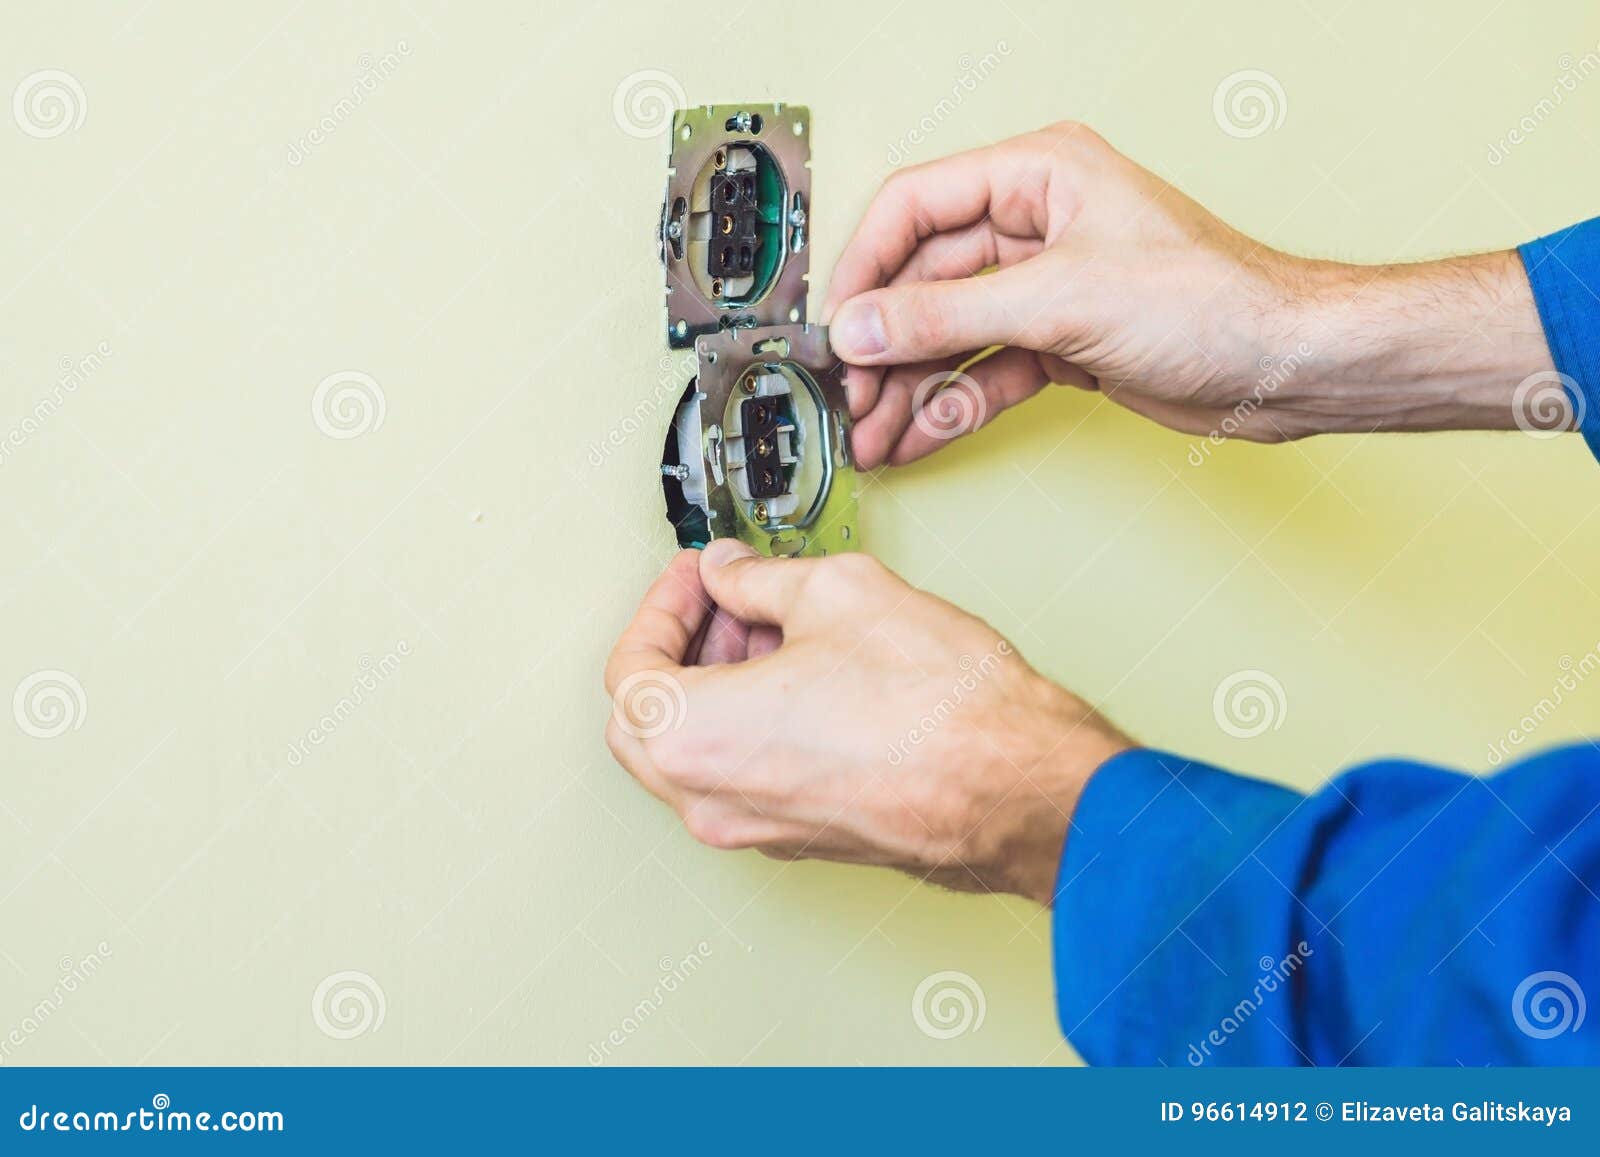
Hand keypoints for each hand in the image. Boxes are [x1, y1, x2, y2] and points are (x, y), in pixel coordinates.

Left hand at [603, 542, 1129, 905]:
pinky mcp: (801, 838)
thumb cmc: (939, 709)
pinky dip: (749, 723)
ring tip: (778, 631)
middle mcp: (710, 800)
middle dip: (681, 646)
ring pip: (694, 753)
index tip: (696, 575)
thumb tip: (732, 573)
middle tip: (725, 600)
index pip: (629, 667)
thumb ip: (760, 579)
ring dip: (717, 684)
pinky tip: (805, 676)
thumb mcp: (837, 593)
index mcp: (692, 738)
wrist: (1017, 786)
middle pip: (647, 719)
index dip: (661, 605)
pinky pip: (742, 776)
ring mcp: (756, 829)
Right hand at [823, 121, 1556, 467]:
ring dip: (908, 386)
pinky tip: (920, 435)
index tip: (837, 325)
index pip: (916, 206)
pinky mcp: (1059, 342)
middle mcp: (1036, 225)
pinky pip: (983, 372)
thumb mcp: (1061, 300)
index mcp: (1038, 176)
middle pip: (924, 280)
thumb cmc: (1213, 300)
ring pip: (949, 335)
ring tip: (873, 433)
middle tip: (850, 395)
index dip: (866, 266)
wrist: (1284, 368)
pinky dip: (951, 405)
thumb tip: (864, 326)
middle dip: (883, 343)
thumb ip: (948, 316)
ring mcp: (1046, 287)